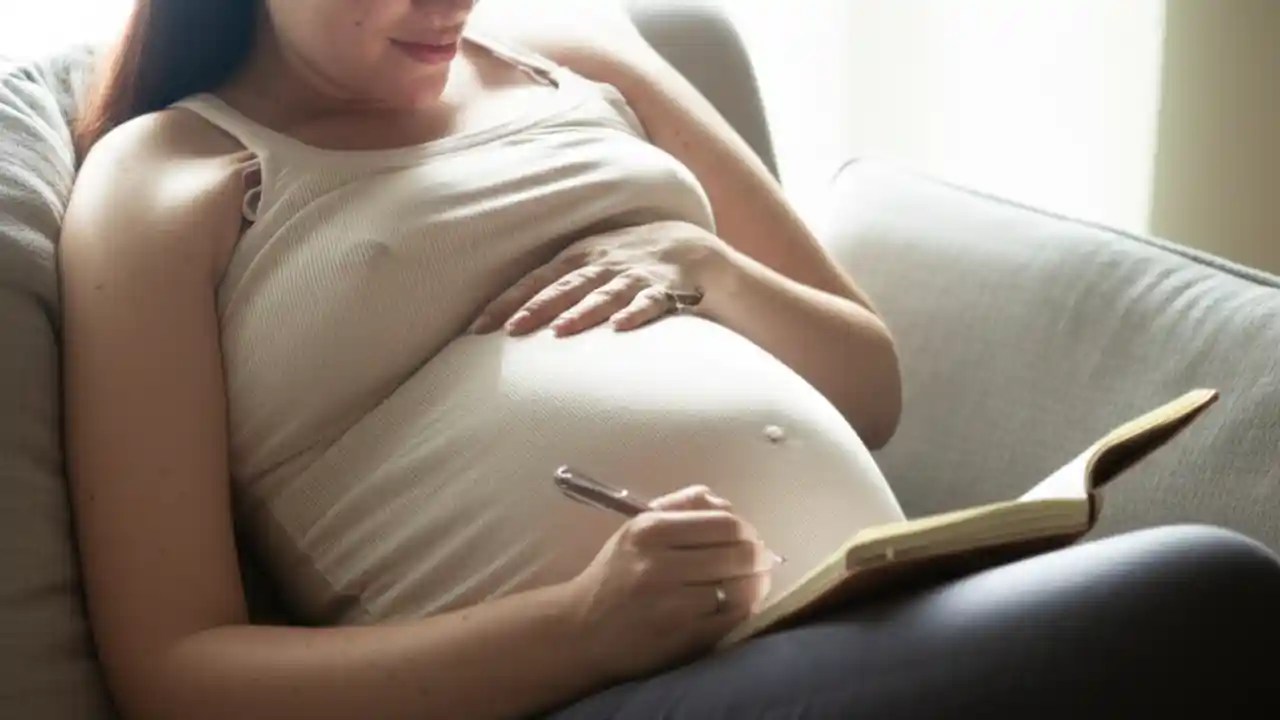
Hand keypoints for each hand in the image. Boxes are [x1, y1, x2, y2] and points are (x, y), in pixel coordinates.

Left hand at [466, 221, 728, 336]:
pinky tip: (621, 327)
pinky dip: (635, 312)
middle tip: (511, 331)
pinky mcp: (665, 289)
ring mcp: (633, 276)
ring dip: (582, 312)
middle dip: (537, 309)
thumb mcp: (587, 262)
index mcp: (578, 258)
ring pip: (604, 295)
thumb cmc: (624, 259)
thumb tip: (506, 317)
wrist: (688, 247)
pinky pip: (649, 302)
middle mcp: (602, 265)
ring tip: (561, 331)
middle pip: (564, 288)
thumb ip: (553, 285)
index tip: (479, 328)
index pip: (535, 281)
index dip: (507, 303)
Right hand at [562, 485, 773, 683]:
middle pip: (740, 554)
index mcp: (650, 531)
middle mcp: (659, 565)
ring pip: (742, 588)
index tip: (749, 537)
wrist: (582, 631)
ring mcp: (672, 605)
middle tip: (759, 561)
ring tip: (754, 583)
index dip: (747, 530)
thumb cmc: (616, 574)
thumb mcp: (638, 529)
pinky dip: (744, 610)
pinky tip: (738, 606)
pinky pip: (733, 619)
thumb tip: (727, 505)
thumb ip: (683, 507)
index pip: (724, 523)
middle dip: (759, 558)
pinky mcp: (683, 638)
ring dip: (757, 585)